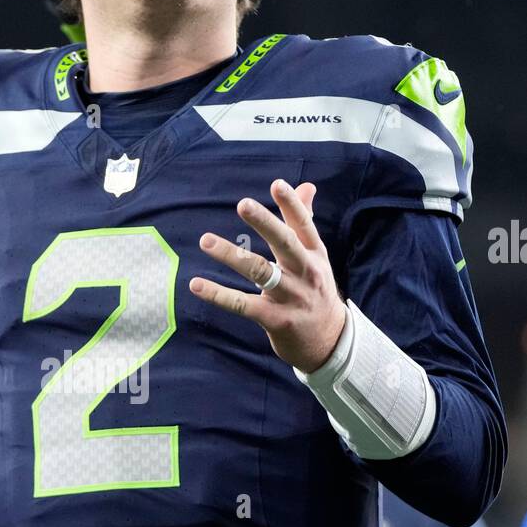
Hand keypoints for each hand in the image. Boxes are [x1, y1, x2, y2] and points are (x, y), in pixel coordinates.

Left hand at [190, 179, 346, 373]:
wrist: (329, 341)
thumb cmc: (315, 290)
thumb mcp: (316, 256)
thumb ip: (304, 221)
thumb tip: (307, 186)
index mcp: (315, 254)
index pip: (303, 225)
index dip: (291, 205)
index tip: (277, 184)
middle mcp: (305, 273)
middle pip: (285, 244)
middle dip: (265, 223)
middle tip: (242, 204)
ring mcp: (291, 297)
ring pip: (259, 271)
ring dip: (231, 255)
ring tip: (205, 240)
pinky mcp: (275, 319)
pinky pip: (242, 305)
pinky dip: (218, 295)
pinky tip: (196, 284)